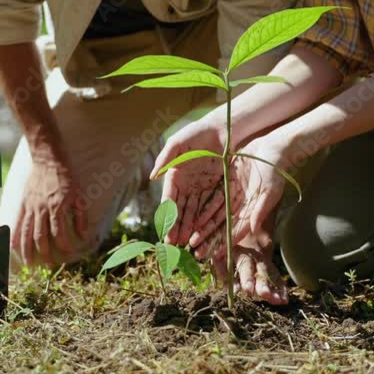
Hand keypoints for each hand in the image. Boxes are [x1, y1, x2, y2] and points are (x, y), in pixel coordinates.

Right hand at [13, 159, 87, 265]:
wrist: (48, 159)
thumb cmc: (67, 177)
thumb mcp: (79, 195)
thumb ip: (81, 216)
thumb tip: (83, 235)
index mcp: (57, 207)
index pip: (59, 232)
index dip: (63, 245)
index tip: (66, 254)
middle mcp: (42, 209)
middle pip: (40, 236)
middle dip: (44, 253)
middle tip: (48, 265)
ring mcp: (31, 206)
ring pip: (26, 233)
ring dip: (27, 250)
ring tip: (28, 264)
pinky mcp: (23, 203)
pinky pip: (17, 222)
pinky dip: (14, 236)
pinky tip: (12, 246)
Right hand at [150, 117, 227, 246]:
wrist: (222, 128)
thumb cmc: (197, 133)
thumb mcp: (178, 143)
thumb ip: (165, 158)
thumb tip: (152, 176)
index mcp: (174, 174)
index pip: (169, 199)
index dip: (167, 215)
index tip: (165, 230)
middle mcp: (187, 184)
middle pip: (181, 209)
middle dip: (177, 227)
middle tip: (174, 244)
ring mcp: (201, 187)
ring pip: (194, 211)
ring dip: (190, 228)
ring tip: (187, 243)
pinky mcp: (216, 187)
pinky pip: (210, 206)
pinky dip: (206, 219)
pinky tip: (203, 232)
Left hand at [195, 136, 289, 260]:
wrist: (273, 149)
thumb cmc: (276, 172)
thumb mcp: (270, 191)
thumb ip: (260, 210)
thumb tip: (253, 229)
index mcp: (252, 211)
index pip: (236, 231)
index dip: (225, 244)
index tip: (214, 256)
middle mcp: (242, 206)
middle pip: (223, 226)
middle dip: (210, 240)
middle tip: (196, 253)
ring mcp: (234, 195)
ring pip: (216, 215)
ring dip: (204, 228)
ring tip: (192, 241)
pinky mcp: (228, 183)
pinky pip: (213, 199)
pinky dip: (204, 209)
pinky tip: (194, 220)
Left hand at [210, 223, 287, 304]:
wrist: (245, 234)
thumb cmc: (227, 250)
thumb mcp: (220, 256)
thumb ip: (224, 272)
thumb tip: (232, 290)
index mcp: (242, 253)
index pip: (245, 266)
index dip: (247, 278)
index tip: (248, 290)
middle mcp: (256, 257)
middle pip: (262, 271)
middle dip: (264, 284)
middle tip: (265, 295)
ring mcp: (266, 262)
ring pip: (272, 275)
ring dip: (276, 289)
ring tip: (279, 301)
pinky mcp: (272, 268)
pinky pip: (278, 278)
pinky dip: (282, 289)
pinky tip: (285, 300)